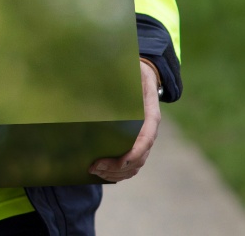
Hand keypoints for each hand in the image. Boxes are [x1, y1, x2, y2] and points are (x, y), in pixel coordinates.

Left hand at [88, 59, 161, 182]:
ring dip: (116, 174)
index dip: (133, 154)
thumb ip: (123, 76)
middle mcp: (149, 130)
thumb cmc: (134, 73)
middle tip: (94, 167)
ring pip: (135, 166)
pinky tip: (104, 172)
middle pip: (139, 159)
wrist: (145, 76)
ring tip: (95, 171)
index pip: (146, 140)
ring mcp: (144, 139)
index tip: (118, 162)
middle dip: (117, 168)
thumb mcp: (133, 70)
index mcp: (150, 115)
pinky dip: (119, 174)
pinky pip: (132, 165)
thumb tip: (99, 75)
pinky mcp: (137, 143)